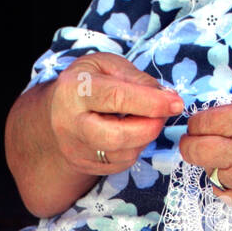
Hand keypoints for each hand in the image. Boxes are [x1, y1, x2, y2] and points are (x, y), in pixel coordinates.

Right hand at [49, 53, 182, 175]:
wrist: (55, 112)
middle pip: (116, 136)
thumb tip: (166, 97)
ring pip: (122, 154)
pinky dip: (135, 149)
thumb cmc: (86, 82)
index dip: (151, 102)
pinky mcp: (85, 165)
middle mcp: (70, 123)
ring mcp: (76, 148)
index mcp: (74, 90)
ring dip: (145, 138)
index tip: (176, 103)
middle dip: (149, 127)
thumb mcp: (106, 65)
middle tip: (163, 116)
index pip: (116, 98)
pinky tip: (132, 133)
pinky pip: (121, 164)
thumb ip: (135, 77)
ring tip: (145, 120)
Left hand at [179, 93, 231, 215]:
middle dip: (192, 143)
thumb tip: (216, 112)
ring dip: (215, 162)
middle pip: (194, 150)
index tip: (203, 123)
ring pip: (208, 170)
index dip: (198, 121)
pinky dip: (225, 182)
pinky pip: (221, 191)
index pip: (202, 122)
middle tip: (201, 140)